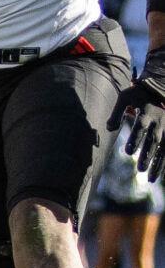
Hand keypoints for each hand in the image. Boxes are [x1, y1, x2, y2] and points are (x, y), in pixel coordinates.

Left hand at [110, 48, 164, 180]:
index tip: (128, 151)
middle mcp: (158, 123)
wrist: (160, 88)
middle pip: (153, 141)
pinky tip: (158, 174)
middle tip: (140, 169)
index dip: (134, 139)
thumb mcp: (125, 97)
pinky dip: (164, 161)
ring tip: (149, 178)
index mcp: (146, 114)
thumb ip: (116, 113)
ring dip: (157, 164)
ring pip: (163, 149)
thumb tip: (109, 129)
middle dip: (147, 155)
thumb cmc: (139, 94)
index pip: (140, 128)